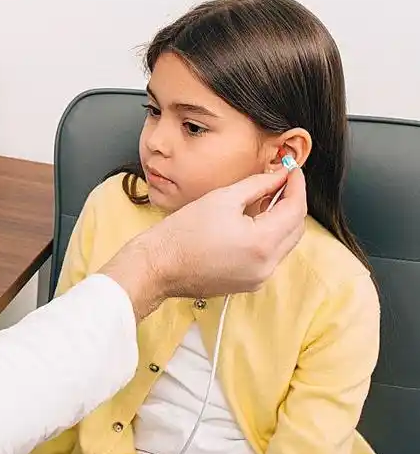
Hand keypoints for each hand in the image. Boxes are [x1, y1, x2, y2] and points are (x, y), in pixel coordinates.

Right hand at [101, 166, 306, 319]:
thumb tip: (278, 176)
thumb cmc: (181, 234)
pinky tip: (253, 222)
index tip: (292, 170)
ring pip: (284, 243)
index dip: (296, 185)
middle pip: (296, 228)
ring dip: (281, 220)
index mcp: (262, 243)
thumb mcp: (222, 198)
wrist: (158, 265)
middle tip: (283, 181)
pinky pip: (269, 256)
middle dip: (292, 202)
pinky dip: (268, 237)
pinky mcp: (248, 283)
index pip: (295, 209)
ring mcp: (259, 277)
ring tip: (267, 198)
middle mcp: (266, 265)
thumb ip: (257, 185)